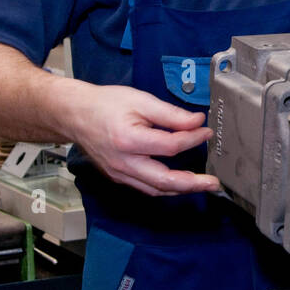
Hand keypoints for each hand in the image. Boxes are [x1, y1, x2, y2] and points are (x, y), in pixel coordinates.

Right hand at [68, 83, 217, 196]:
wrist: (75, 114)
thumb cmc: (106, 104)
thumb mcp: (141, 100)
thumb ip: (171, 114)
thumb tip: (197, 122)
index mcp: (128, 140)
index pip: (171, 146)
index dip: (193, 139)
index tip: (207, 132)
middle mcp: (123, 163)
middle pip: (164, 181)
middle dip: (193, 184)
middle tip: (214, 183)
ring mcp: (119, 173)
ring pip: (156, 189)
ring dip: (181, 189)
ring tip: (203, 185)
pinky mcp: (118, 177)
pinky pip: (146, 187)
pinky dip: (165, 187)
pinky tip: (180, 182)